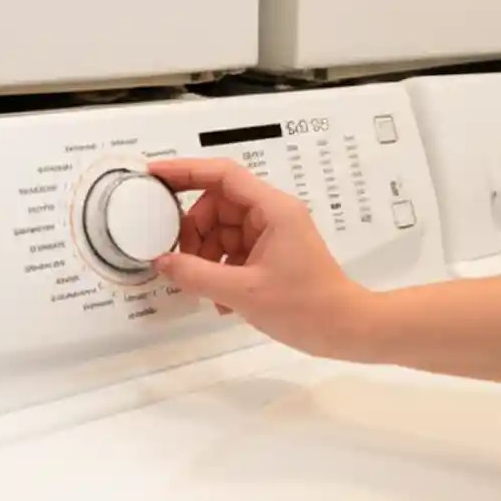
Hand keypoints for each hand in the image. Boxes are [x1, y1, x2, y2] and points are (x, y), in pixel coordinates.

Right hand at [149, 158, 379, 359]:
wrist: (344, 330)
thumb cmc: (306, 307)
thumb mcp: (243, 292)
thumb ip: (196, 275)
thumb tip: (161, 262)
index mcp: (272, 209)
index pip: (222, 174)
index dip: (186, 170)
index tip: (156, 175)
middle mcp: (272, 214)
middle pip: (217, 205)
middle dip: (194, 232)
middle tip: (180, 259)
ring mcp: (271, 234)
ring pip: (221, 230)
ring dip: (206, 257)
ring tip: (205, 288)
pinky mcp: (270, 254)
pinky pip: (232, 251)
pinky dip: (219, 270)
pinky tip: (221, 300)